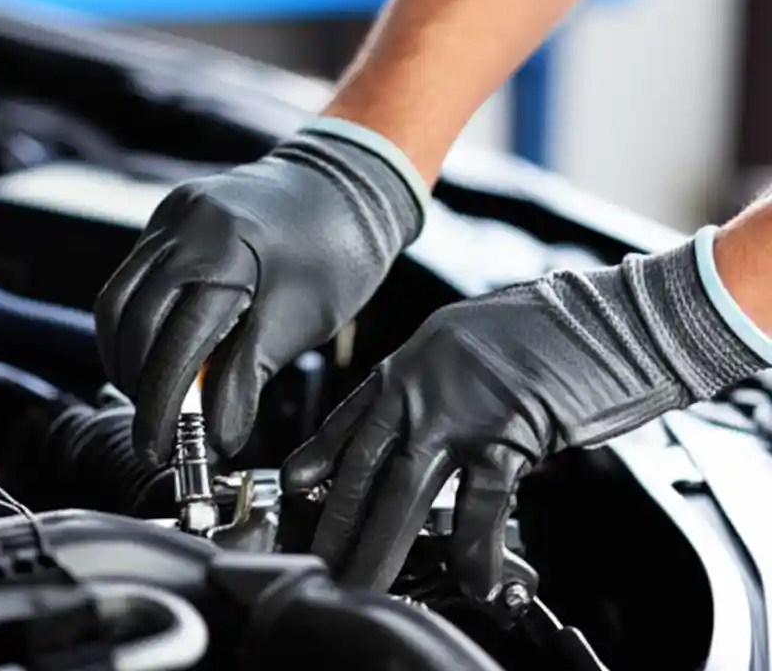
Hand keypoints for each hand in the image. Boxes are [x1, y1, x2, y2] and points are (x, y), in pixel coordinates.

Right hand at [95, 120, 425, 463]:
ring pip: (117, 303)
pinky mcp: (164, 218)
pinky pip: (129, 280)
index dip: (163, 406)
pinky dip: (132, 326)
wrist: (344, 183)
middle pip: (135, 325)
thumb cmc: (335, 254)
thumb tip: (215, 436)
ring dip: (125, 358)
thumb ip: (248, 375)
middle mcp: (189, 228)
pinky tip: (151, 355)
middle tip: (154, 432)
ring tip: (148, 397)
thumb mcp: (302, 322)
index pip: (178, 345)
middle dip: (139, 388)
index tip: (161, 449)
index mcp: (229, 253)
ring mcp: (170, 218)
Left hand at [283, 236, 765, 598]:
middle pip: (362, 469)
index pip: (348, 420)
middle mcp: (420, 391)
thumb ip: (428, 384)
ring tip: (364, 583)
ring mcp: (458, 416)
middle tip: (319, 557)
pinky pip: (480, 509)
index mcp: (407, 366)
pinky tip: (470, 579)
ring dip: (381, 548)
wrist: (607, 317)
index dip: (317, 457)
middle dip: (337, 522)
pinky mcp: (505, 440)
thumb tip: (412, 422)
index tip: (293, 484)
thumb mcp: (459, 341)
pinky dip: (474, 551)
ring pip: (403, 496)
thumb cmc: (545, 326)